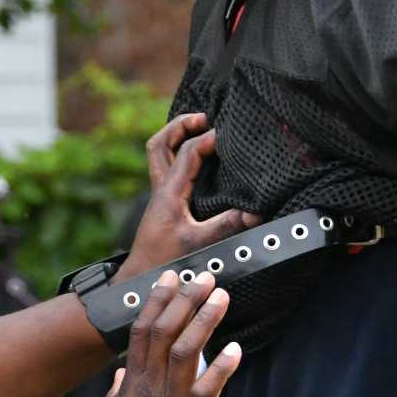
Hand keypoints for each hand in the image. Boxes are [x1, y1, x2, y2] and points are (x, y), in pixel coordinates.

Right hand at [88, 271, 241, 396]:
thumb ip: (117, 394)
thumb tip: (120, 375)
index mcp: (133, 386)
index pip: (143, 332)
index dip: (157, 301)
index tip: (170, 277)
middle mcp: (150, 390)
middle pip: (165, 334)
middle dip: (185, 302)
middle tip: (204, 276)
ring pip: (186, 354)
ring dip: (204, 322)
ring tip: (221, 298)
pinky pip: (207, 394)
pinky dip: (222, 370)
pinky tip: (236, 351)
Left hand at [124, 113, 257, 272]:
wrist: (140, 279)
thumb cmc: (165, 263)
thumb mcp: (200, 244)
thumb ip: (227, 226)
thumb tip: (256, 212)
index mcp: (169, 192)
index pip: (188, 153)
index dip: (207, 139)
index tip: (228, 133)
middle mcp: (160, 189)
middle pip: (160, 144)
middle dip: (179, 125)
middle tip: (203, 117)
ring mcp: (159, 195)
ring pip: (158, 153)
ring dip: (174, 136)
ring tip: (198, 126)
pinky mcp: (162, 204)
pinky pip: (165, 167)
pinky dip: (177, 153)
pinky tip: (196, 157)